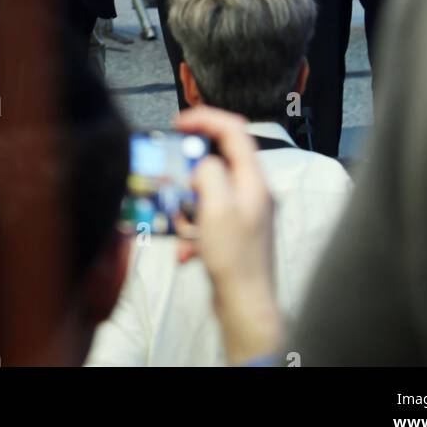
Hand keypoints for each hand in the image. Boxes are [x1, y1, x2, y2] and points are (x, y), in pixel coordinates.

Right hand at [174, 105, 283, 365]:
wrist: (246, 307)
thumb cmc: (233, 259)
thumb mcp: (214, 207)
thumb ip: (207, 173)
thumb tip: (202, 164)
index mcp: (254, 180)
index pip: (234, 130)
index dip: (205, 119)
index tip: (179, 123)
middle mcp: (254, 192)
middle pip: (220, 160)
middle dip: (190, 170)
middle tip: (172, 178)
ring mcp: (248, 213)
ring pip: (211, 191)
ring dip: (189, 205)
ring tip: (181, 224)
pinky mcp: (237, 234)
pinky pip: (209, 218)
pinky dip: (194, 229)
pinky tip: (187, 251)